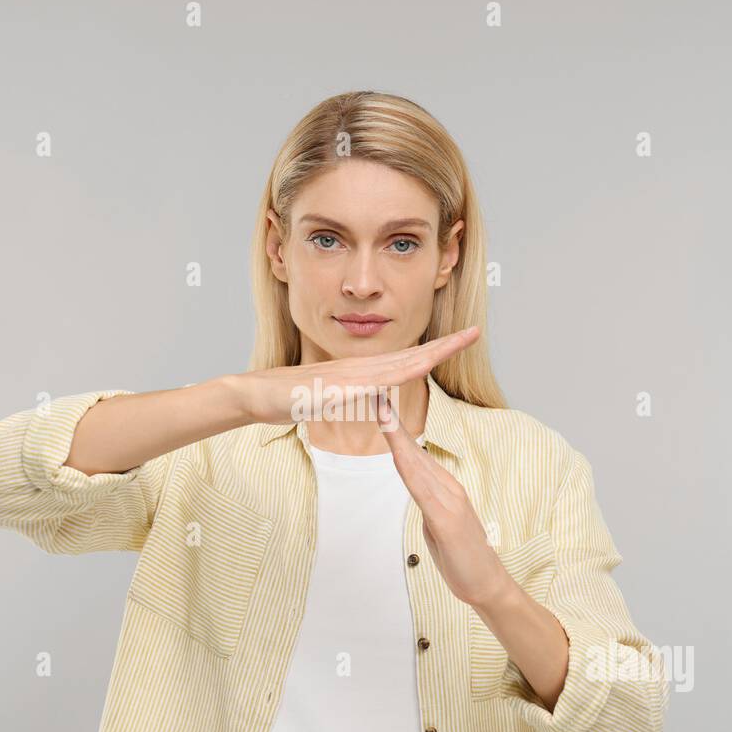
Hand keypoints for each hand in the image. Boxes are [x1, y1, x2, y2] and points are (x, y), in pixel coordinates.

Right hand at [233, 327, 480, 425]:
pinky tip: (408, 374)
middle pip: (410, 356)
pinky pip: (366, 386)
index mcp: (362, 372)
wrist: (256, 395)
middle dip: (445, 345)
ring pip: (394, 367)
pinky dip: (389, 380)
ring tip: (454, 345)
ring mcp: (346, 378)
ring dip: (426, 356)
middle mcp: (359, 369)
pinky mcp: (332, 390)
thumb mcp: (332, 399)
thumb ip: (355, 397)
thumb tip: (377, 398)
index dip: (437, 350)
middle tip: (476, 333)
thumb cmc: (290, 397)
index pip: (407, 360)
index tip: (464, 340)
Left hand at [375, 389, 509, 608]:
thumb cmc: (462, 557)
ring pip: (416, 464)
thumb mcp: (437, 525)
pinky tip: (398, 455)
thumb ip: (427, 504)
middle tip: (375, 393)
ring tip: (382, 412)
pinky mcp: (446, 519)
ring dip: (397, 437)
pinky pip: (423, 491)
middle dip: (392, 422)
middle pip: (413, 450)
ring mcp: (449, 501)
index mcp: (444, 488)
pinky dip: (409, 469)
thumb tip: (416, 491)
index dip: (396, 430)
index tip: (379, 407)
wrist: (487, 584)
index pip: (414, 454)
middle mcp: (448, 487)